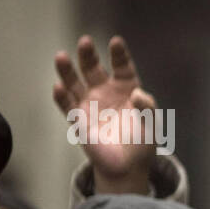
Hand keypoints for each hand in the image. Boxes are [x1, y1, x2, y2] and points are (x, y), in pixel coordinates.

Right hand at [53, 36, 158, 193]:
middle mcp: (105, 92)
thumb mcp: (151, 123)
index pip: (122, 67)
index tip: (116, 42)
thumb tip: (136, 94)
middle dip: (89, 55)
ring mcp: (89, 104)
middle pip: (94, 68)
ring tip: (61, 56)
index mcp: (127, 89)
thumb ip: (147, 107)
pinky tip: (58, 87)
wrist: (128, 166)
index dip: (119, 55)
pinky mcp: (78, 119)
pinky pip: (67, 105)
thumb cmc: (142, 142)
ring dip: (67, 70)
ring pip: (74, 82)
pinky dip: (61, 96)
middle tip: (85, 42)